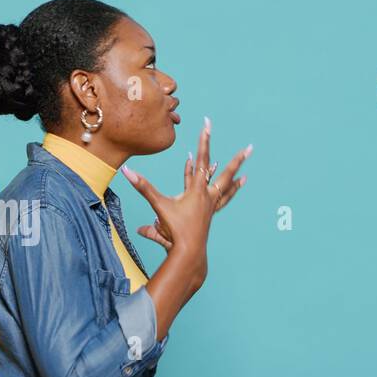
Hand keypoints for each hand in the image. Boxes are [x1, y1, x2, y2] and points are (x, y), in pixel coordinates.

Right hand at [123, 117, 249, 256]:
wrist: (188, 252)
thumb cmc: (174, 230)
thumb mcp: (158, 206)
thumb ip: (143, 188)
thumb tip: (126, 172)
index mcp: (196, 190)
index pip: (201, 159)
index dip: (204, 140)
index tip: (208, 124)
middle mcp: (208, 196)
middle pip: (225, 173)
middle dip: (237, 159)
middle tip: (250, 148)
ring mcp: (211, 206)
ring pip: (227, 187)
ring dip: (235, 177)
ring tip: (245, 172)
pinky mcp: (210, 214)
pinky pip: (223, 199)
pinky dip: (229, 191)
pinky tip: (234, 187)